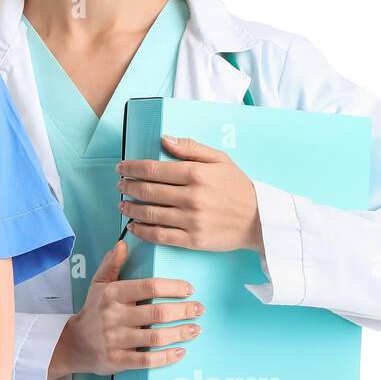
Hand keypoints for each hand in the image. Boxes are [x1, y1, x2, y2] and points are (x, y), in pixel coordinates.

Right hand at [51, 240, 204, 377]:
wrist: (74, 344)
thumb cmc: (94, 310)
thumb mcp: (98, 284)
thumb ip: (112, 264)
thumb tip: (123, 243)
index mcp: (112, 294)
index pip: (148, 287)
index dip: (172, 287)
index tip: (189, 289)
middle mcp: (113, 316)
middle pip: (157, 313)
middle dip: (183, 311)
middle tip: (199, 309)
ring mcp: (115, 340)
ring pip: (155, 338)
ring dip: (180, 333)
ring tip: (195, 329)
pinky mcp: (117, 361)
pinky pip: (147, 360)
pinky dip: (167, 357)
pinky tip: (181, 351)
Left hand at [117, 134, 263, 252]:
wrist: (260, 219)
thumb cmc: (238, 187)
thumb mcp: (220, 160)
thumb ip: (191, 148)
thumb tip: (164, 139)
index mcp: (196, 174)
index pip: (153, 169)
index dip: (132, 168)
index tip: (122, 168)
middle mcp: (191, 196)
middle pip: (147, 191)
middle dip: (128, 187)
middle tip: (120, 184)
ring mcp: (191, 220)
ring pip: (149, 213)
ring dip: (130, 208)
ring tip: (122, 204)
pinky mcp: (192, 240)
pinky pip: (159, 236)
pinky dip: (142, 231)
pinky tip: (134, 226)